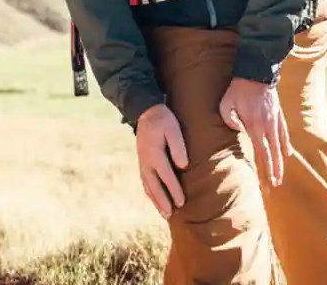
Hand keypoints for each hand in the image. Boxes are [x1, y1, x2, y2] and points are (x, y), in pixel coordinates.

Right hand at [135, 103, 188, 218]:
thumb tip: (183, 165)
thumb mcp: (173, 128)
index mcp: (155, 154)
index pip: (166, 176)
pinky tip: (155, 199)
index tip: (181, 203)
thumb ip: (178, 146)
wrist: (145, 111)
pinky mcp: (142, 162)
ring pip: (148, 186)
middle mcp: (146, 162)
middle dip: (162, 201)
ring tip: (164, 213)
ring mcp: (142, 163)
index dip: (174, 191)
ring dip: (155, 200)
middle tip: (170, 215)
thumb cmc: (163, 119)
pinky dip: (150, 192)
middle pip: (154, 186)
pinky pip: (145, 181)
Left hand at [220, 77, 291, 186]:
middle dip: (274, 172)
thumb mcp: (226, 104)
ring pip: (280, 146)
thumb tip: (238, 131)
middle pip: (273, 154)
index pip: (261, 154)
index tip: (266, 183)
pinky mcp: (278, 115)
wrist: (257, 72)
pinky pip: (284, 133)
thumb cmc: (238, 89)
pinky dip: (286, 145)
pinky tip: (288, 154)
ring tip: (280, 176)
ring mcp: (275, 121)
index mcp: (255, 127)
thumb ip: (230, 120)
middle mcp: (268, 127)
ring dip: (280, 162)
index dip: (264, 170)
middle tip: (274, 186)